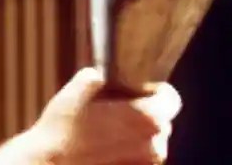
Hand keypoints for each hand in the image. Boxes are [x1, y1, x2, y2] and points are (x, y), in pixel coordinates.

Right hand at [21, 67, 180, 164]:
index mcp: (148, 118)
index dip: (154, 91)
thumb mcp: (77, 90)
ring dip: (133, 138)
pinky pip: (135, 162)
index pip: (171, 98)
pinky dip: (125, 156)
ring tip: (104, 135)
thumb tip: (102, 76)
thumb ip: (99, 78)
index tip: (137, 91)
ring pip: (148, 145)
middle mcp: (155, 146)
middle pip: (159, 122)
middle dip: (141, 116)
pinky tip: (101, 152)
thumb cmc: (60, 132)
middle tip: (114, 113)